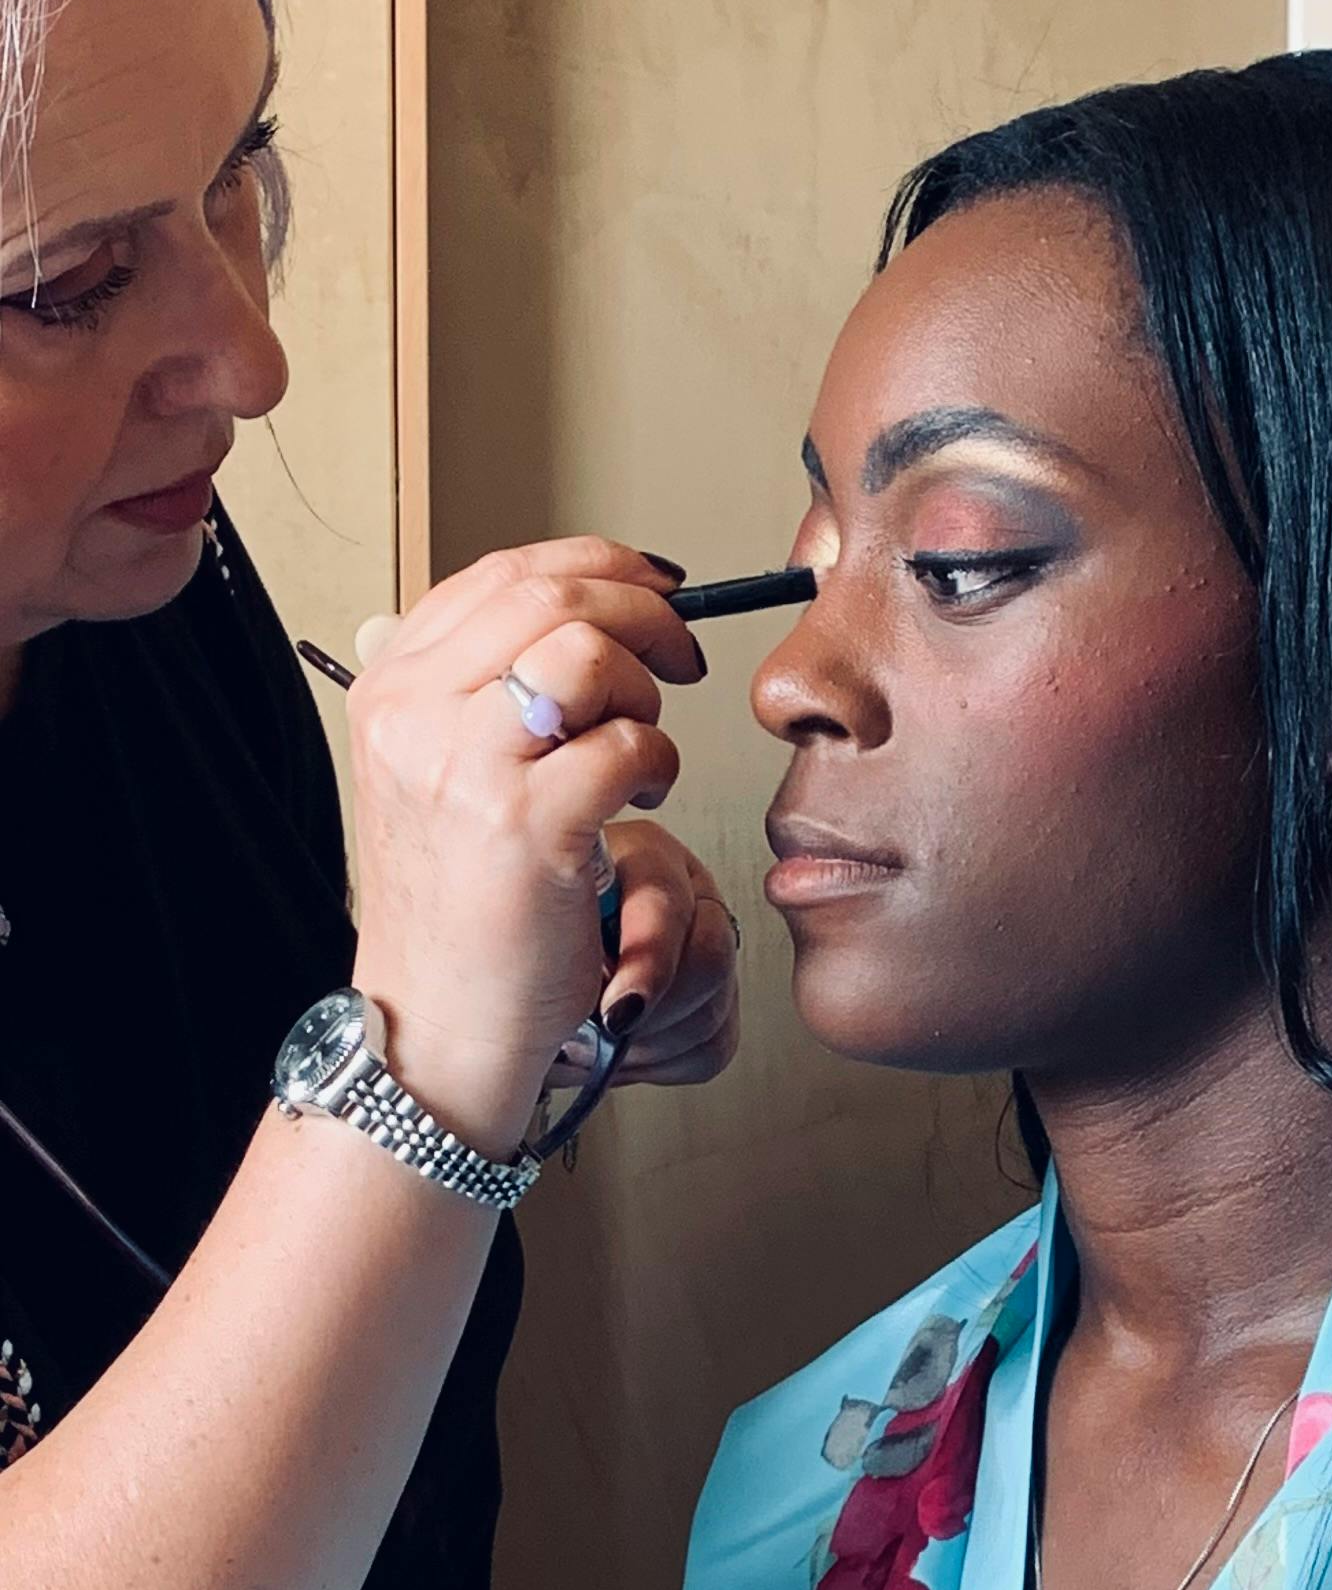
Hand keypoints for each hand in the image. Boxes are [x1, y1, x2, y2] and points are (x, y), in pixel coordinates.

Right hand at [344, 538, 705, 1154]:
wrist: (433, 1023)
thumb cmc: (456, 911)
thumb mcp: (441, 777)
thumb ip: (488, 694)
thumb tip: (589, 617)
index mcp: (392, 691)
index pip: (500, 576)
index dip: (594, 566)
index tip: (652, 583)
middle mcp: (416, 716)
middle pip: (549, 600)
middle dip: (641, 613)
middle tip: (681, 655)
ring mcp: (467, 768)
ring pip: (587, 656)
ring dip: (645, 690)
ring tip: (644, 746)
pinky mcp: (529, 826)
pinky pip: (626, 745)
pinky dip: (656, 762)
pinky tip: (642, 799)